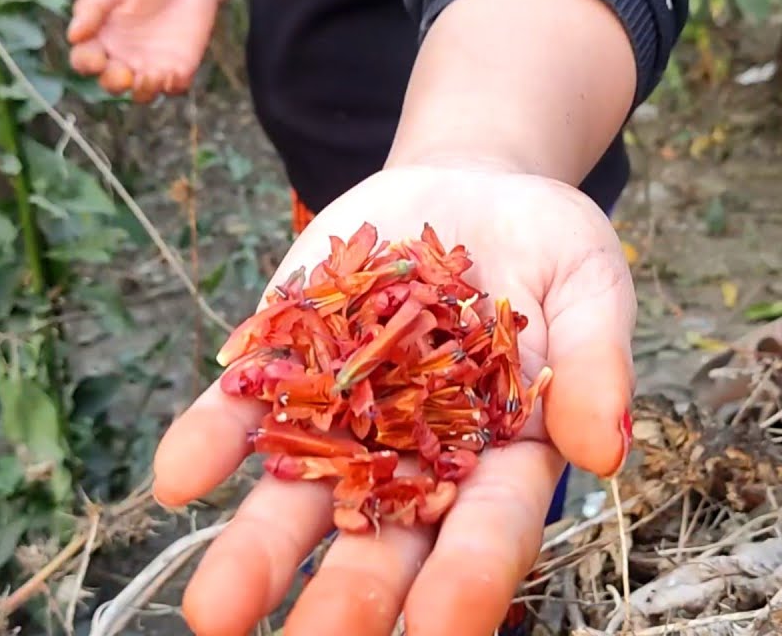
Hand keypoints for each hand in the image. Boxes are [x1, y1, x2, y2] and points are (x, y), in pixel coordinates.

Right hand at [66, 0, 218, 102]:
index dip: (86, 64)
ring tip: (151, 76)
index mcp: (101, 37)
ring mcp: (151, 65)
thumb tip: (73, 35)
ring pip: (141, 94)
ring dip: (143, 92)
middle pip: (110, 84)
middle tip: (124, 73)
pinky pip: (173, 88)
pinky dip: (172, 87)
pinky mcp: (179, 68)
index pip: (84, 60)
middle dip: (114, 84)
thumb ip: (93, 6)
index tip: (98, 57)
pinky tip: (174, 74)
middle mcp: (123, 57)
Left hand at [152, 164, 636, 635]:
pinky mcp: (289, 363)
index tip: (444, 630)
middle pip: (383, 540)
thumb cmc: (547, 246)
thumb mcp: (590, 283)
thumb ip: (598, 360)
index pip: (488, 530)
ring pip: (299, 498)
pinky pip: (245, 412)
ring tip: (218, 610)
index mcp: (503, 456)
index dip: (468, 581)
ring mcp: (345, 416)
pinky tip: (178, 476)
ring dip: (257, 552)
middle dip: (350, 598)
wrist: (470, 189)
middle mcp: (416, 457)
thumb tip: (603, 451)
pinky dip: (211, 443)